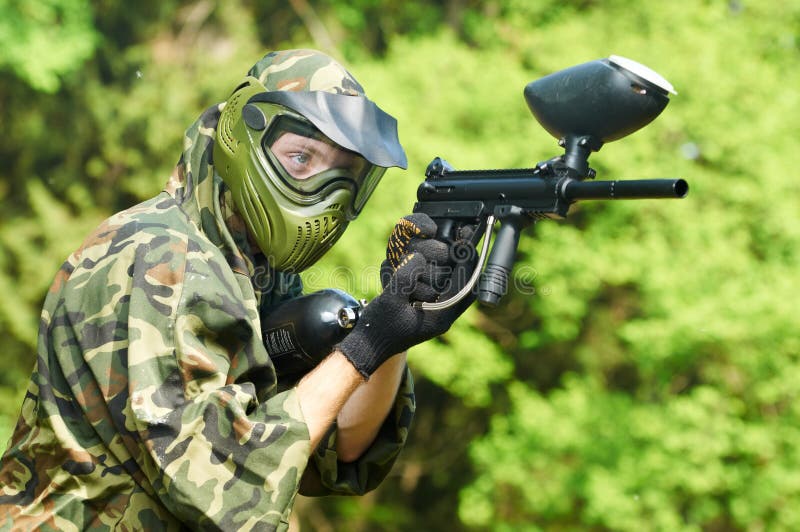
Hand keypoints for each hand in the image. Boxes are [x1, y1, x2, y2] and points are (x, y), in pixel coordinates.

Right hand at [336, 214, 475, 377]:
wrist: (368, 347)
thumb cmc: (378, 326)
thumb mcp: (389, 299)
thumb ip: (404, 278)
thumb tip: (418, 257)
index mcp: (439, 318)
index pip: (464, 288)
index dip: (467, 264)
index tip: (464, 243)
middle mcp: (443, 318)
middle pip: (468, 290)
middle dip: (467, 267)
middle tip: (462, 245)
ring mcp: (438, 317)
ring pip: (460, 292)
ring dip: (459, 273)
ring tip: (455, 252)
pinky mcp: (431, 314)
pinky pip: (448, 294)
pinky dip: (447, 279)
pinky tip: (438, 266)